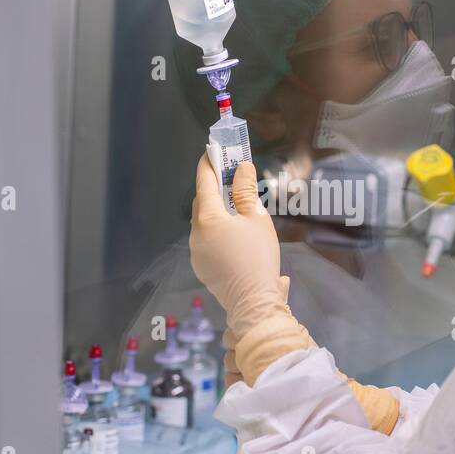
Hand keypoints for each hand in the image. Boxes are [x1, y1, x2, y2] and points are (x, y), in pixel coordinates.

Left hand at [190, 156, 287, 340]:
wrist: (254, 303)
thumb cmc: (258, 258)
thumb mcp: (257, 219)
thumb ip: (246, 191)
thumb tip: (241, 168)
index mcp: (207, 218)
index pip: (204, 182)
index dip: (209, 163)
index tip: (213, 150)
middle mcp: (196, 234)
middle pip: (202, 203)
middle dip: (215, 189)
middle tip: (231, 178)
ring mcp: (196, 252)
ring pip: (204, 224)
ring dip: (218, 212)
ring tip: (238, 209)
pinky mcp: (202, 267)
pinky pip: (208, 241)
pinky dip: (218, 232)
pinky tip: (236, 237)